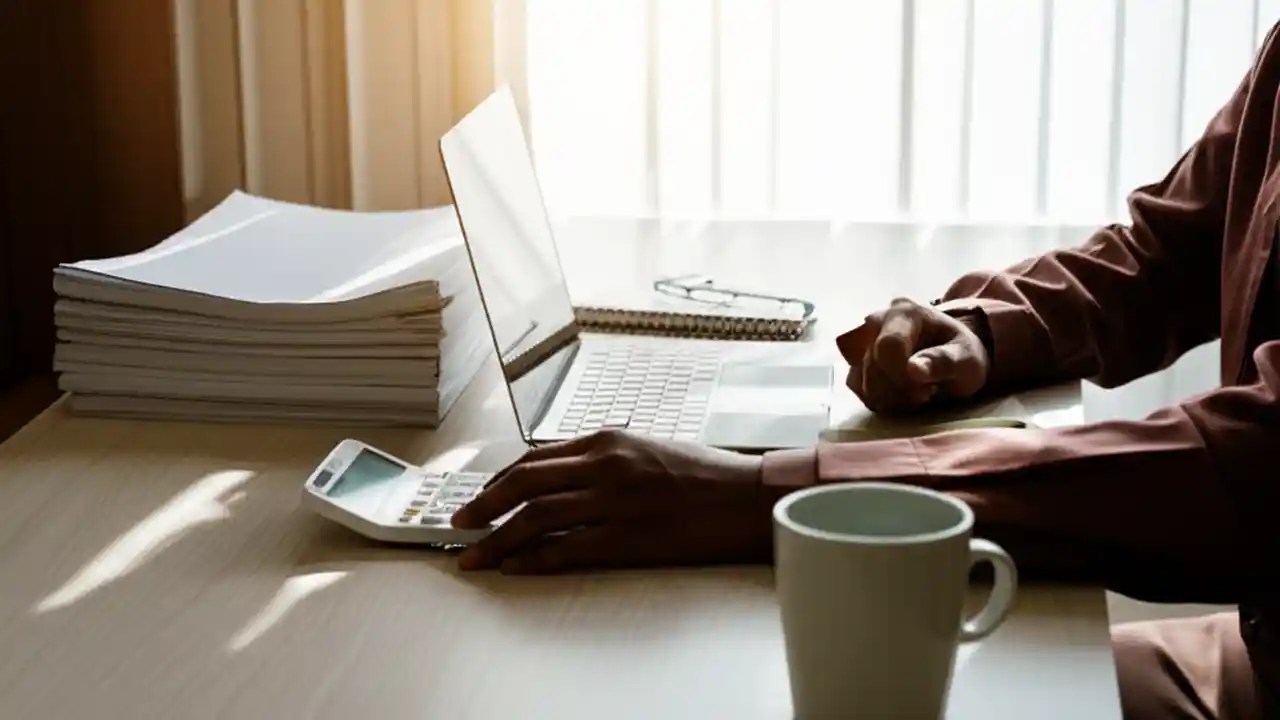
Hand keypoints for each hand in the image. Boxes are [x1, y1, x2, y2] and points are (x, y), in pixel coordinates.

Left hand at [451, 430, 767, 573]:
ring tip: (474, 554)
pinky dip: (533, 559)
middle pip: (523, 483)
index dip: (498, 481)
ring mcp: (614, 501)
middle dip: (483, 505)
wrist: (747, 497)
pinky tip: (515, 567)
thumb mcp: (645, 448)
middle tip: (459, 523)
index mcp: (607, 439)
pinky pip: (567, 550)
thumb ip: (601, 458)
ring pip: (536, 517)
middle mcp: (604, 464)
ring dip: (497, 538)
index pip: (534, 458)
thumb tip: (556, 476)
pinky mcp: (628, 537)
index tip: (480, 497)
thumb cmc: (703, 474)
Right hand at [838, 297, 989, 413]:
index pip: (888, 345)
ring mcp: (863, 341)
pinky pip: (858, 388)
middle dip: (898, 390)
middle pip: (872, 366)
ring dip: (889, 398)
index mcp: (905, 312)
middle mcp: (877, 321)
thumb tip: (913, 369)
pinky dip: (879, 400)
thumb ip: (943, 361)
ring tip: (915, 394)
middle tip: (925, 394)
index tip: (926, 391)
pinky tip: (900, 396)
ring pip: (861, 380)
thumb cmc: (962, 355)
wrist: (952, 356)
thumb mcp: (967, 359)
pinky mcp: (857, 362)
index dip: (902, 376)